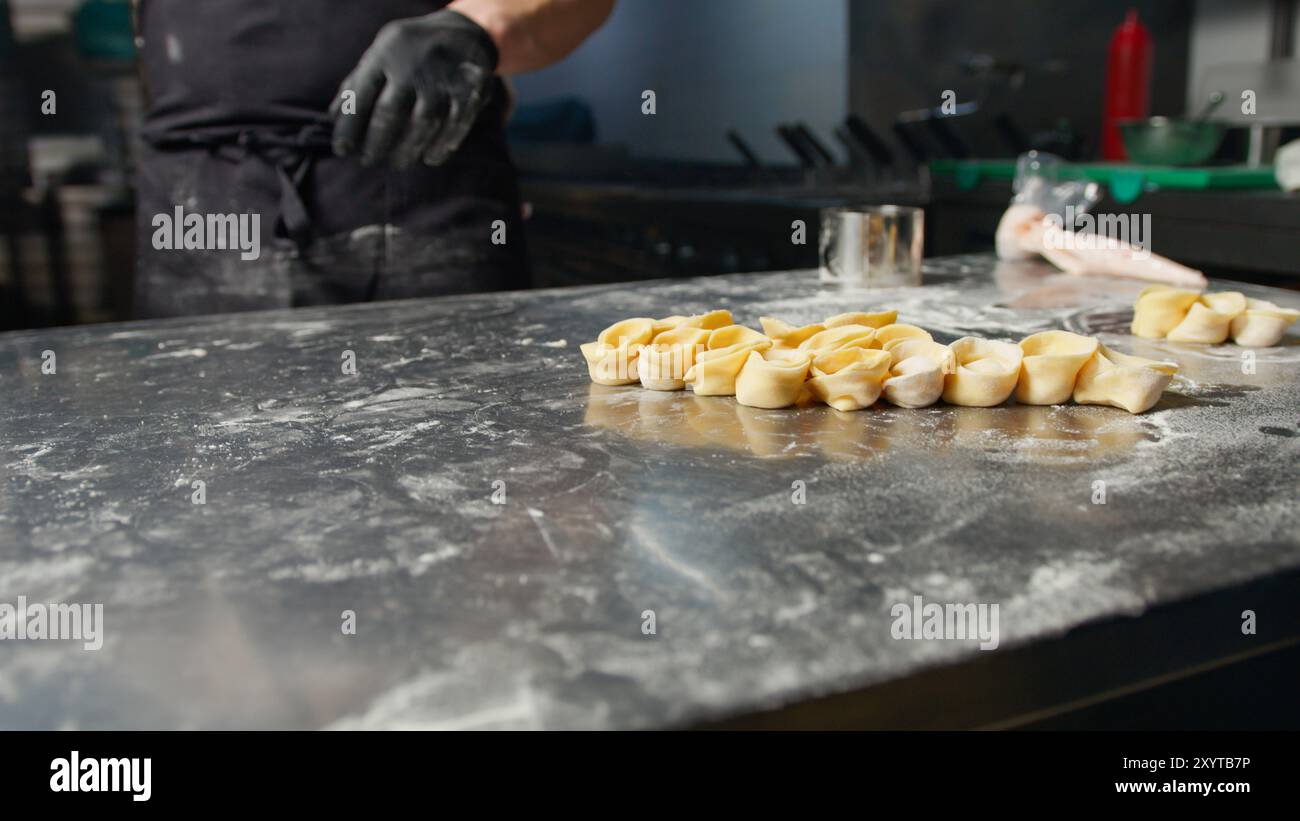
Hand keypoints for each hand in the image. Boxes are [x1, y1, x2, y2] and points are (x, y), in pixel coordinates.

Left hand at [330, 9, 497, 167]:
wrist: (466, 32)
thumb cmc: (412, 51)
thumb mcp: (382, 54)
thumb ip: (358, 83)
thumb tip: (332, 119)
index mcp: (386, 54)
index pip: (360, 94)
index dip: (349, 126)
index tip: (342, 150)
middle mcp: (413, 65)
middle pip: (390, 112)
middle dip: (377, 143)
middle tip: (369, 161)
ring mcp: (443, 78)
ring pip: (422, 123)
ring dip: (408, 150)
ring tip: (398, 163)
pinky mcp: (469, 90)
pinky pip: (454, 126)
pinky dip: (441, 146)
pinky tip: (430, 158)